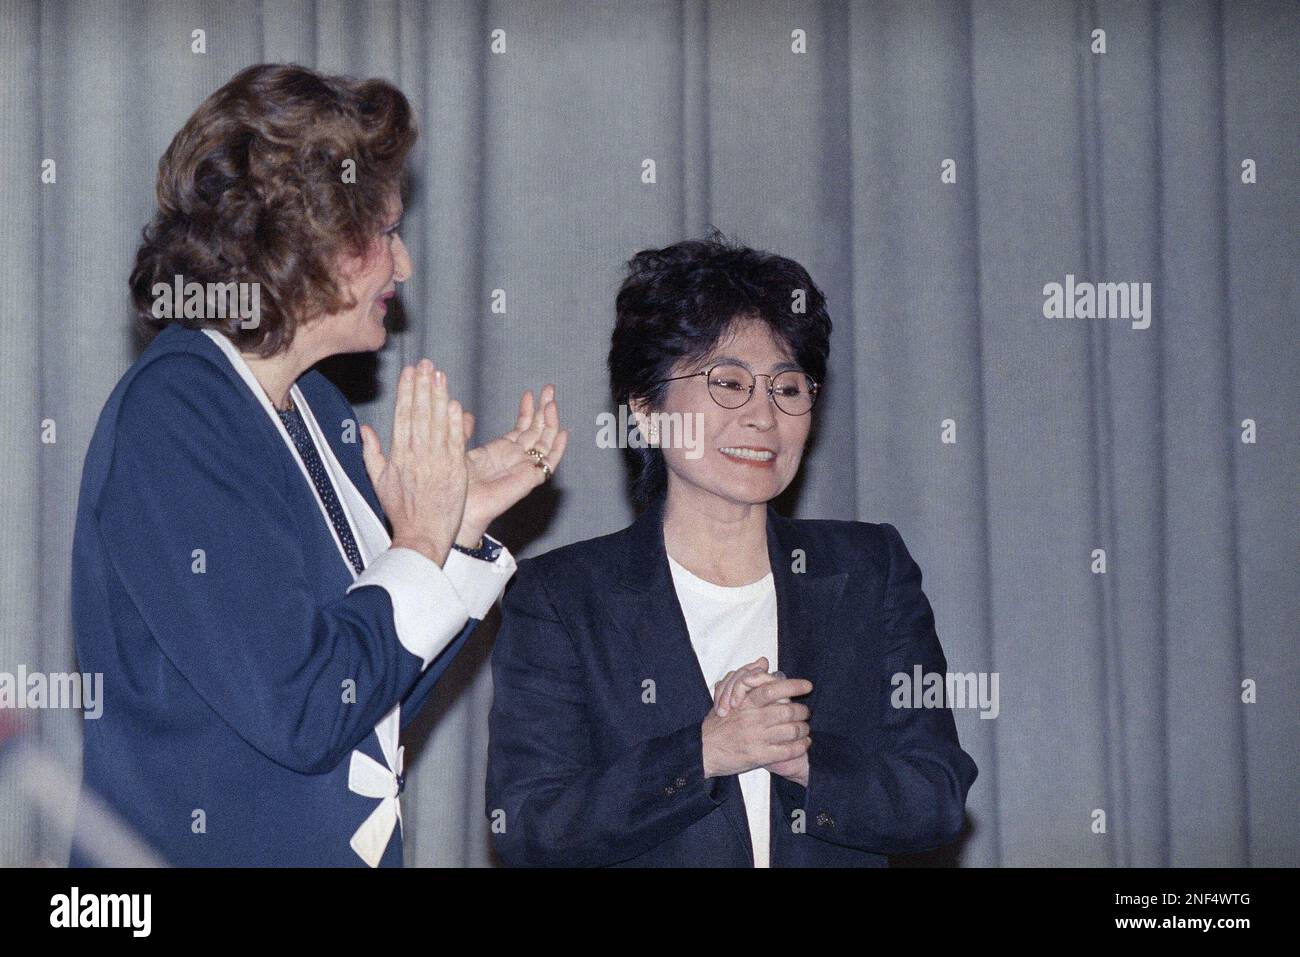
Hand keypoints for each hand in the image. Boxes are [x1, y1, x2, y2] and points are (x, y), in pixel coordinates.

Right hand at [360, 360, 466, 566]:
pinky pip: (455, 443)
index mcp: (398, 456)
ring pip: (437, 424)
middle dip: (423, 387)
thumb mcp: (379, 481)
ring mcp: (437, 463)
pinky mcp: (455, 472)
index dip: (407, 392)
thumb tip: (364, 430)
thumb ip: (372, 453)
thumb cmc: (401, 512)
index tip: (410, 373)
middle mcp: (417, 456)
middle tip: (426, 365)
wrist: (421, 536)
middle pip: (419, 414)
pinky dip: (455, 424)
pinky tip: (455, 405)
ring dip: (439, 398)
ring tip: (440, 376)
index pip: (403, 416)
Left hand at [455, 385, 568, 546]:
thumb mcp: (455, 448)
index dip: (527, 411)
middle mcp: (516, 458)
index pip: (522, 428)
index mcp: (501, 451)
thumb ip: (462, 429)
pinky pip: (550, 463)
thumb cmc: (454, 486)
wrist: (458, 508)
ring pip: (546, 442)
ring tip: (552, 401)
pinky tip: (562, 431)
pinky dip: (558, 448)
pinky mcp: (530, 479)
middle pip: (538, 431)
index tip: (529, 394)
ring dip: (551, 421)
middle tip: (549, 389)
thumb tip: (463, 410)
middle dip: (544, 409)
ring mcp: (524, 468)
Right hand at [701, 673, 812, 779]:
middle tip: (806, 712)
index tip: (807, 685)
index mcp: (745, 703)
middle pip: (788, 711)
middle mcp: (752, 719)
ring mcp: (756, 738)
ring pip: (791, 731)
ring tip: (805, 729)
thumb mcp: (726, 697)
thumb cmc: (716, 724)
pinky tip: (803, 744)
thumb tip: (764, 661)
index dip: (793, 686)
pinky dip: (800, 747)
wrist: (703, 751)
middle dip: (803, 711)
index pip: (772, 689)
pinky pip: (787, 750)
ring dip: (803, 730)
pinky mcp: (759, 755)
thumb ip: (746, 680)